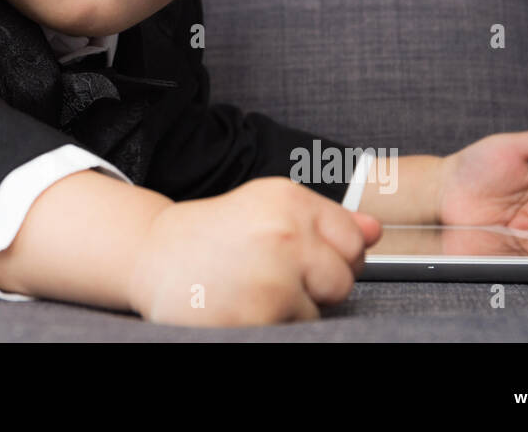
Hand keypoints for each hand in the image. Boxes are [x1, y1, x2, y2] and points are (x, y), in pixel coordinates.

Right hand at [126, 177, 381, 327]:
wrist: (152, 256)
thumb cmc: (213, 234)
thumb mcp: (267, 209)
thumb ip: (325, 219)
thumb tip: (375, 230)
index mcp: (288, 199)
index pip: (354, 239)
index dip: (331, 254)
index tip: (297, 254)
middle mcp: (285, 231)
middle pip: (344, 277)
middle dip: (316, 284)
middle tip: (268, 272)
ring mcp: (274, 274)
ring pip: (322, 308)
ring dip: (294, 308)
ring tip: (252, 288)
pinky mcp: (261, 313)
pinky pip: (296, 329)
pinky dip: (273, 324)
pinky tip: (243, 304)